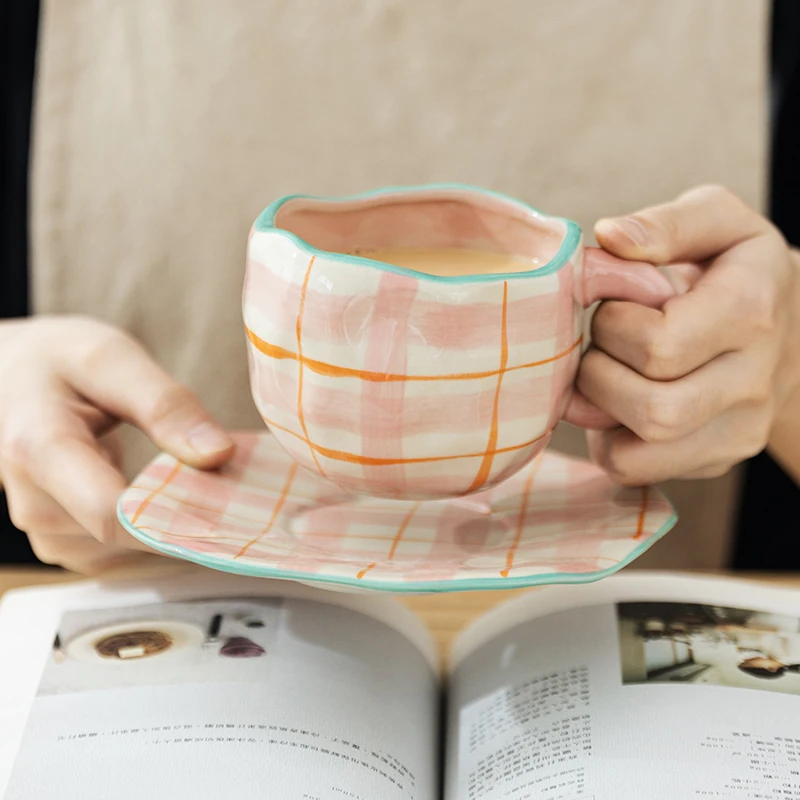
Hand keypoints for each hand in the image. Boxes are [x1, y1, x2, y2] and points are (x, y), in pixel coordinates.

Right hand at [0, 316, 234, 572]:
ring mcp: (46, 530)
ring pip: (128, 553)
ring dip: (172, 527)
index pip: (111, 514)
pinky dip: (154, 532)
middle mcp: (34, 503)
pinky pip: (121, 554)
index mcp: (40, 450)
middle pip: (126, 537)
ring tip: (203, 485)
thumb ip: (164, 405)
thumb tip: (219, 454)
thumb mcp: (110, 358)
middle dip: (186, 518)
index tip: (234, 509)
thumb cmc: (56, 361)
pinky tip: (174, 499)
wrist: (6, 377)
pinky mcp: (64, 541)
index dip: (176, 519)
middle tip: (236, 492)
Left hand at [564, 185, 799, 484]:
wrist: (789, 331)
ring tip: (604, 373)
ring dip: (597, 411)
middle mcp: (753, 381)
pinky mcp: (715, 459)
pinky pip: (634, 469)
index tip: (615, 304)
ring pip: (638, 452)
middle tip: (601, 344)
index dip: (613, 325)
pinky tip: (615, 404)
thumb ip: (665, 224)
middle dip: (598, 373)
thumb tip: (609, 238)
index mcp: (751, 310)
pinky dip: (606, 440)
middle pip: (652, 409)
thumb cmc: (734, 270)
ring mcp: (738, 430)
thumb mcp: (716, 221)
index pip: (658, 346)